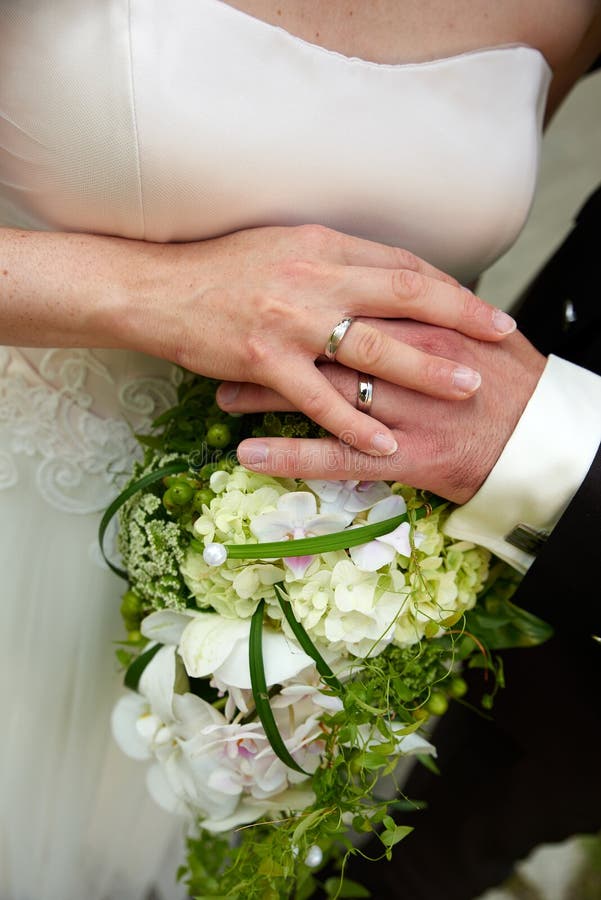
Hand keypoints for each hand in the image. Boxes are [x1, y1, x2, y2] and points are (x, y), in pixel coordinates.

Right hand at [127, 225, 515, 456]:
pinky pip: (320, 399)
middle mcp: (314, 276)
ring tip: (465, 387)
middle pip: (404, 295)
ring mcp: (290, 320)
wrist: (157, 289)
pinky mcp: (264, 359)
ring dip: (425, 369)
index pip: (399, 262)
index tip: (477, 301)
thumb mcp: (282, 245)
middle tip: (499, 336)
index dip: (445, 283)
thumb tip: (378, 276)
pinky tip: (385, 442)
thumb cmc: (219, 268)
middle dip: (460, 316)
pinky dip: (356, 423)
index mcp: (322, 243)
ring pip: (373, 347)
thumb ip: (332, 259)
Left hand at [217, 320, 545, 502]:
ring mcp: (399, 407)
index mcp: (419, 321)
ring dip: (265, 395)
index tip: (263, 295)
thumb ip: (433, 309)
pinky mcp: (398, 454)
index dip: (305, 296)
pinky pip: (334, 454)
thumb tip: (402, 287)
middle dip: (273, 342)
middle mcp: (403, 358)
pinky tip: (249, 455)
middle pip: (322, 341)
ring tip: (222, 395)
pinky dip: (288, 454)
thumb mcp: (472, 334)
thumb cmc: (507, 384)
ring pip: (319, 394)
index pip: (350, 300)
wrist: (538, 440)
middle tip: (226, 342)